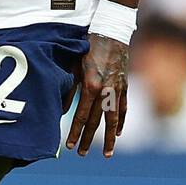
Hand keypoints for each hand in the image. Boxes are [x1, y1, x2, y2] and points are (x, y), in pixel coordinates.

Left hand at [64, 34, 128, 157]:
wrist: (112, 31)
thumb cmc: (88, 46)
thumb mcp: (74, 65)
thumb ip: (68, 89)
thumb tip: (61, 110)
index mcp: (91, 85)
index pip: (81, 116)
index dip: (74, 132)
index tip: (69, 145)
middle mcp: (106, 90)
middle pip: (96, 122)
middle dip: (88, 139)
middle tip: (81, 154)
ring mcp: (117, 89)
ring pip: (113, 120)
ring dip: (109, 138)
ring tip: (107, 153)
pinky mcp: (124, 86)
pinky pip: (123, 108)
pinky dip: (121, 122)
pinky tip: (117, 133)